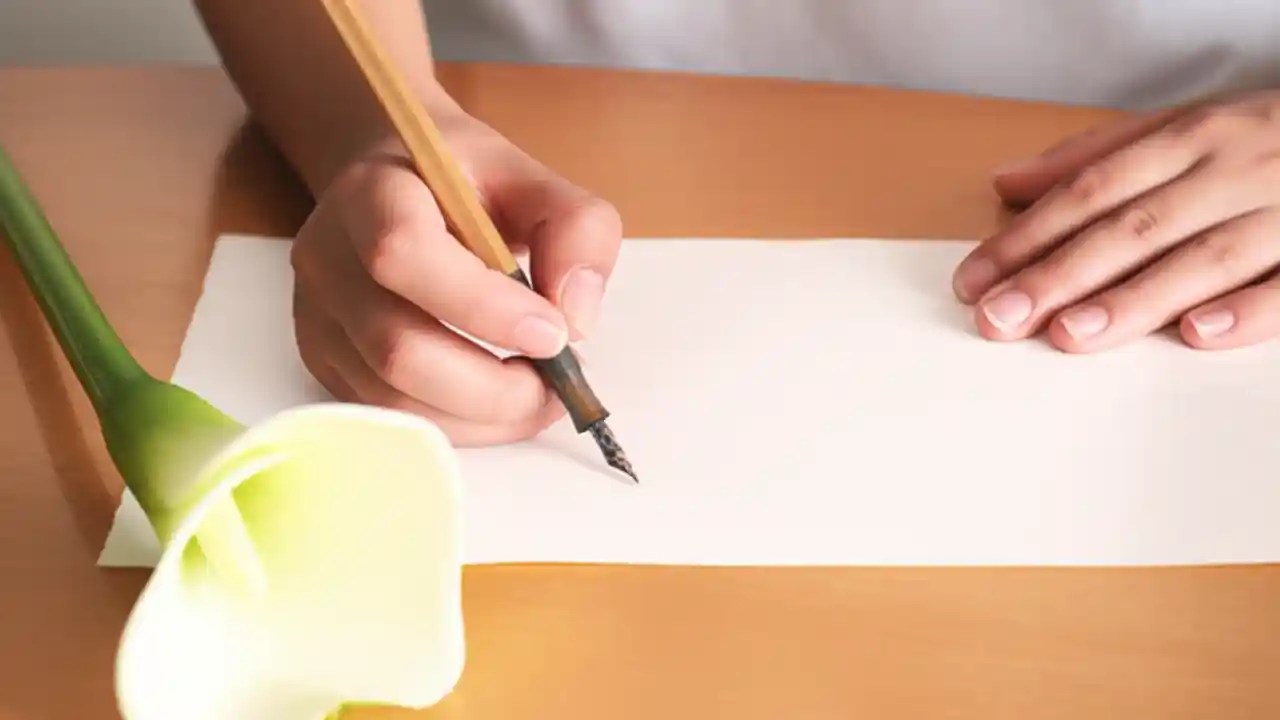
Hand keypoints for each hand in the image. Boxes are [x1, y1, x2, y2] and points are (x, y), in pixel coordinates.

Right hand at [290, 112, 621, 444]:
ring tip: (537, 394)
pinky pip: (391, 415)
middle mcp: (329, 255)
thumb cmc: (465, 184)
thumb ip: (577, 231)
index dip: (483, 307)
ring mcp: (318, 315)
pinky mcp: (325, 360)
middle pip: (397, 348)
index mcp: (374, 192)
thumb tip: (575, 318)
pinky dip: (459, 423)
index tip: (553, 333)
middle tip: (556, 384)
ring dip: (482, 415)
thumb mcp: (533, 179)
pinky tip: (498, 401)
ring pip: (393, 396)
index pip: (404, 253)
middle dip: (493, 387)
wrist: (394, 184)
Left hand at [952, 90, 1279, 351]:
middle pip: (1133, 227)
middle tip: (1000, 318)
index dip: (1028, 237)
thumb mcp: (1182, 128)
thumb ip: (1094, 157)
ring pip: (1203, 256)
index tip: (975, 279)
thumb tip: (1008, 183)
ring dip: (1134, 298)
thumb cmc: (1265, 135)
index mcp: (1189, 140)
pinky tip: (1196, 336)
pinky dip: (1247, 311)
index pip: (1090, 193)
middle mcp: (1232, 171)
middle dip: (1059, 275)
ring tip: (1070, 335)